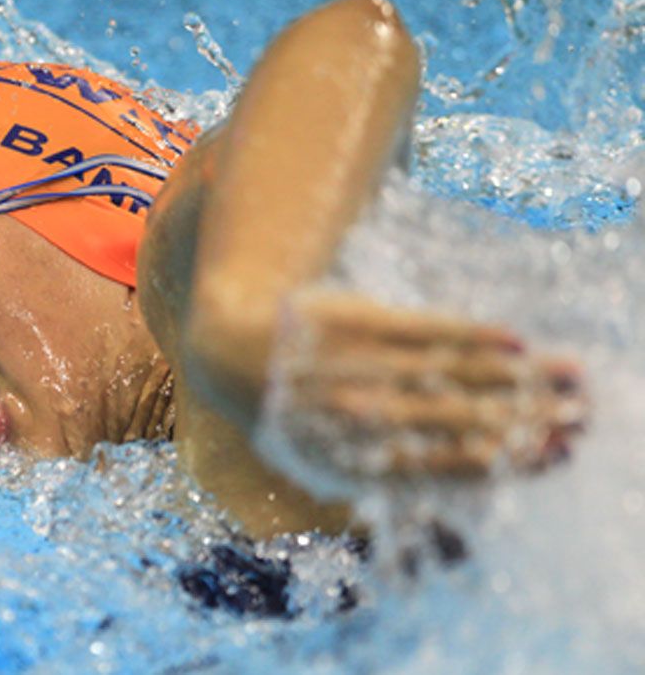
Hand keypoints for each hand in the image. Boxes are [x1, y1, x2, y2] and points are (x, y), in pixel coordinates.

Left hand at [260, 289, 585, 491]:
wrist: (235, 353)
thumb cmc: (291, 418)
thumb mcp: (323, 465)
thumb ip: (384, 479)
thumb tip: (454, 496)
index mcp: (353, 461)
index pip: (445, 464)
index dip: (506, 459)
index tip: (558, 451)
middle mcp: (359, 416)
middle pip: (461, 417)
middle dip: (528, 417)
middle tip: (583, 414)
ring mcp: (358, 365)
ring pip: (452, 371)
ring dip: (517, 375)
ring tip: (571, 374)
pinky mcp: (357, 321)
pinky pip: (423, 328)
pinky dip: (471, 334)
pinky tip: (514, 340)